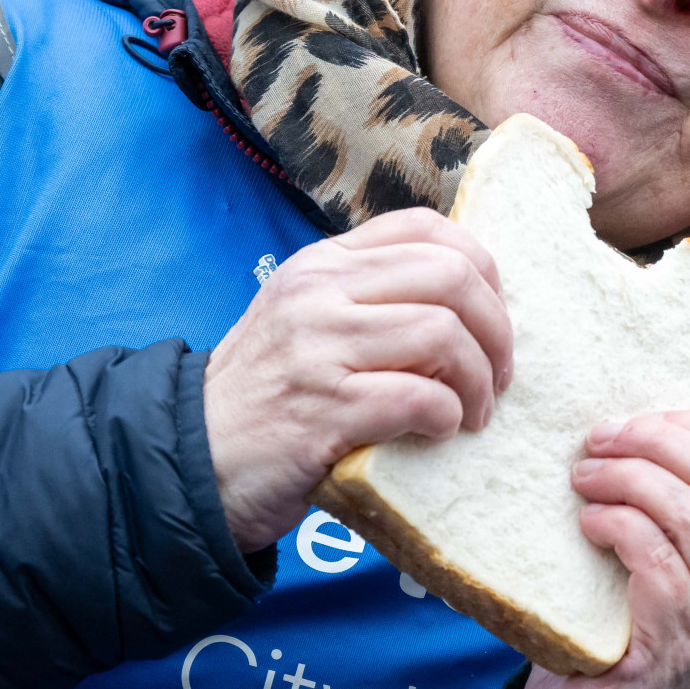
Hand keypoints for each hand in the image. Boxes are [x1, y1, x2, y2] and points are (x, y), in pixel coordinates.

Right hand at [202, 209, 512, 549]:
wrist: (192, 461)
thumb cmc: (267, 398)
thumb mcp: (308, 323)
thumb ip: (371, 300)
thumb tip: (470, 300)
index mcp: (322, 264)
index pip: (423, 227)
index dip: (481, 267)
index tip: (492, 316)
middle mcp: (318, 293)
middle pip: (451, 276)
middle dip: (496, 331)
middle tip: (498, 376)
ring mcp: (317, 348)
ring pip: (443, 333)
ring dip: (478, 381)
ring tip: (472, 412)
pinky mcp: (322, 409)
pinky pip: (419, 397)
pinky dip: (446, 416)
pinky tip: (439, 432)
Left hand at [512, 412, 689, 688]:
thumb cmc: (635, 634)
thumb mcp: (683, 567)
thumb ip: (688, 510)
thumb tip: (651, 424)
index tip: (640, 418)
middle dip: (657, 445)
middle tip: (600, 440)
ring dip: (631, 482)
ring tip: (587, 478)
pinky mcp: (681, 651)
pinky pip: (656, 562)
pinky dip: (619, 526)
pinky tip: (590, 523)